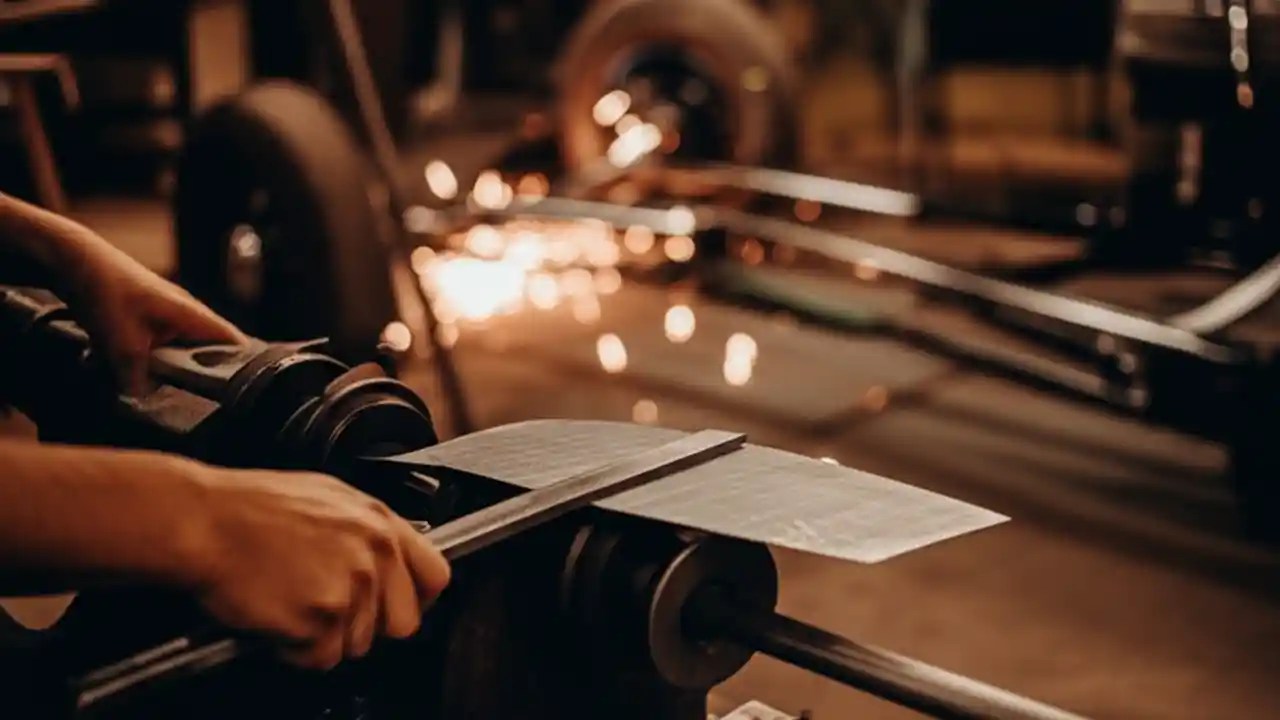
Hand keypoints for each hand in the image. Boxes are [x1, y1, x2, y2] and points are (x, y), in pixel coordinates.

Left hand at [59, 232, 247, 394]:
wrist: (71, 259)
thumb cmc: (105, 288)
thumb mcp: (120, 341)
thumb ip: (134, 375)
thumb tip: (139, 398)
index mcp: (190, 314)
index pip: (230, 340)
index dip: (240, 364)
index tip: (237, 390)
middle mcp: (182, 314)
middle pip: (198, 352)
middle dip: (183, 375)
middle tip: (175, 396)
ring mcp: (160, 314)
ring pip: (167, 351)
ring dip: (149, 367)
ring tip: (130, 378)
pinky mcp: (140, 316)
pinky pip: (145, 344)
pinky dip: (129, 356)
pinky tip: (105, 361)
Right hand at [188, 466, 450, 669]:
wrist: (202, 521)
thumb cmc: (250, 507)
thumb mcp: (327, 497)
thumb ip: (365, 530)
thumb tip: (386, 556)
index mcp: (380, 522)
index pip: (435, 576)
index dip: (418, 599)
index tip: (398, 607)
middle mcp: (374, 553)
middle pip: (404, 623)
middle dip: (369, 628)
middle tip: (332, 615)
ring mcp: (350, 587)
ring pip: (357, 644)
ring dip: (325, 637)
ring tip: (292, 604)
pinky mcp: (320, 618)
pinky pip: (320, 657)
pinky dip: (295, 649)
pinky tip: (276, 618)